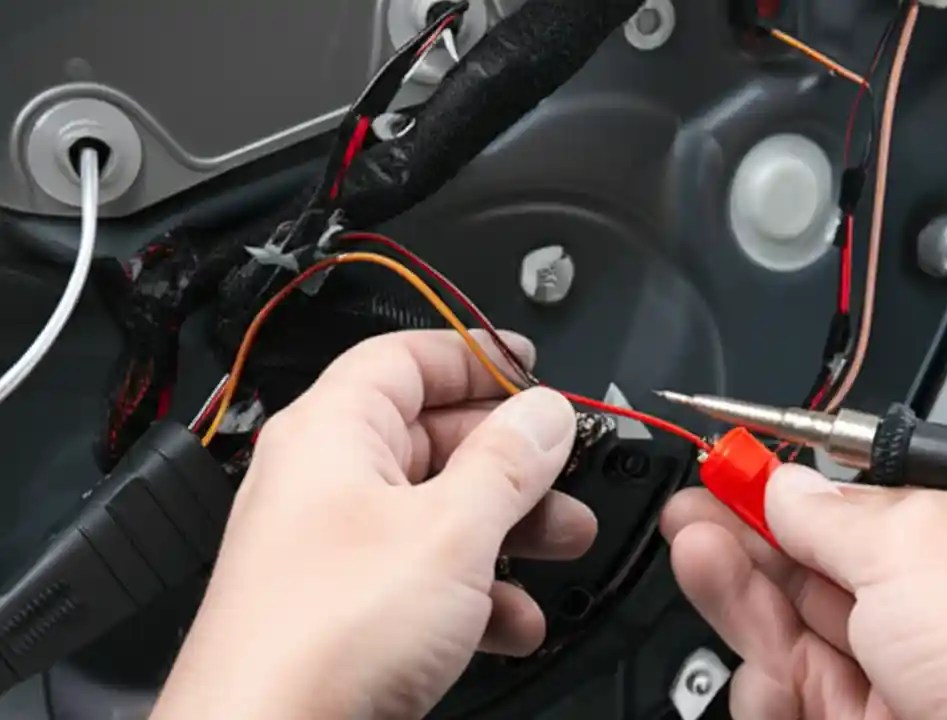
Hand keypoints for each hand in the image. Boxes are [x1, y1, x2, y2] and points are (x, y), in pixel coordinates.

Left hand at [152, 331, 596, 719]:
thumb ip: (508, 463)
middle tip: (568, 471)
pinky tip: (516, 623)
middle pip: (434, 439)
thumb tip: (544, 411)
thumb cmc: (323, 636)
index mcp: (333, 433)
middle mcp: (327, 483)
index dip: (474, 356)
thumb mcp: (450, 531)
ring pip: (440, 514)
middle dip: (514, 460)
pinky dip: (477, 595)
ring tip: (564, 543)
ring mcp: (336, 550)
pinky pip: (425, 580)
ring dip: (510, 530)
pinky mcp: (348, 612)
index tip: (532, 369)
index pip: (406, 358)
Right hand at [662, 465, 946, 719]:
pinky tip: (769, 678)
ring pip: (778, 627)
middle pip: (798, 564)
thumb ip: (831, 513)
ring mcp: (879, 671)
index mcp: (941, 544)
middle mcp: (910, 607)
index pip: (840, 509)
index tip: (725, 471)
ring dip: (733, 594)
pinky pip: (778, 694)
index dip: (777, 490)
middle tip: (688, 514)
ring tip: (701, 559)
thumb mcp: (911, 546)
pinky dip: (763, 687)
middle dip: (736, 535)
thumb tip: (781, 481)